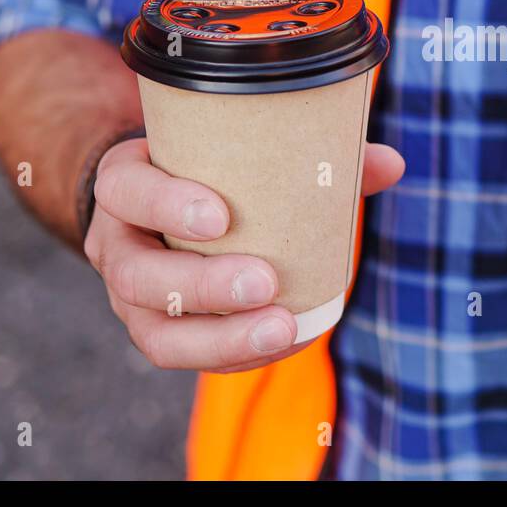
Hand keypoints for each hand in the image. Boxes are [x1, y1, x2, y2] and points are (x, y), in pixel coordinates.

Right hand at [84, 136, 404, 372]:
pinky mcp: (157, 333)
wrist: (162, 206)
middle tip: (265, 281)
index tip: (221, 215)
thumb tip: (391, 164)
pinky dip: (236, 355)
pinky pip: (188, 355)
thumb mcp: (237, 151)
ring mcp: (130, 299)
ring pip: (158, 333)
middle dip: (203, 285)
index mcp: (126, 184)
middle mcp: (115, 244)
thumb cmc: (208, 171)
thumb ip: (310, 155)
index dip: (165, 204)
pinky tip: (285, 342)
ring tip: (281, 329)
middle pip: (138, 275)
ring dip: (221, 337)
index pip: (125, 190)